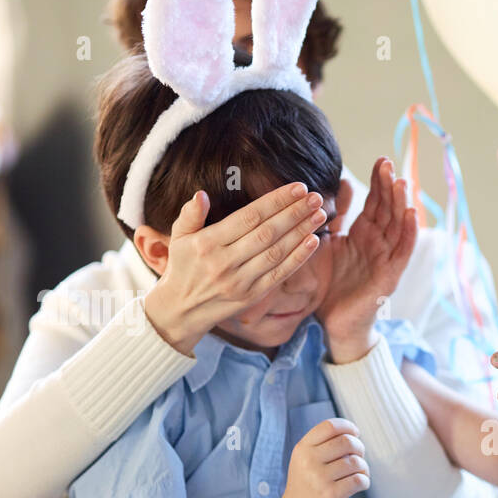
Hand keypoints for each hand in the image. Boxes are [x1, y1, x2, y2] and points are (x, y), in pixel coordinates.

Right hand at [143, 183, 327, 354]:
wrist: (181, 310)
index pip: (249, 217)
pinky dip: (298, 258)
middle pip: (267, 233)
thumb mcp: (178, 238)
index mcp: (208, 243)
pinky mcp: (252, 296)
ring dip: (301, 232)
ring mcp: (240, 281)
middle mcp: (225, 262)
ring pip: (277, 253)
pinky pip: (279, 275)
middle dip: (294, 213)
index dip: (275, 201)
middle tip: (315, 197)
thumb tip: (200, 194)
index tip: (297, 188)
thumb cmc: (183, 267)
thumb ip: (189, 215)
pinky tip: (314, 242)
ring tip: (320, 215)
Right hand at [275, 419, 369, 497]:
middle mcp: (308, 461)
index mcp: (302, 448)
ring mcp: (319, 478)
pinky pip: (359, 480)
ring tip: (359, 474)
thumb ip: (323, 445)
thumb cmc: (306, 486)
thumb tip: (353, 434)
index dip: (348, 427)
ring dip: (364, 468)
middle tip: (358, 457)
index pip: (330, 426)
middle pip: (347, 441)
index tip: (355, 434)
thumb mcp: (304, 460)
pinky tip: (360, 485)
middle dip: (359, 448)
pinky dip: (365, 481)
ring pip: (355, 462)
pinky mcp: (331, 495)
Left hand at [319, 158, 416, 362]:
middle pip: (387, 209)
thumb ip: (329, 220)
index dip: (378, 182)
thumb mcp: (323, 246)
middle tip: (388, 164)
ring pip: (398, 226)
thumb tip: (333, 187)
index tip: (380, 160)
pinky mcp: (390, 275)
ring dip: (401, 204)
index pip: (374, 203)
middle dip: (389, 186)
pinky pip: (402, 250)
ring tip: (401, 182)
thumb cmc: (328, 288)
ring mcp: (386, 259)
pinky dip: (409, 232)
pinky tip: (411, 213)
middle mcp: (377, 244)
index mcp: (362, 236)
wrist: (333, 324)